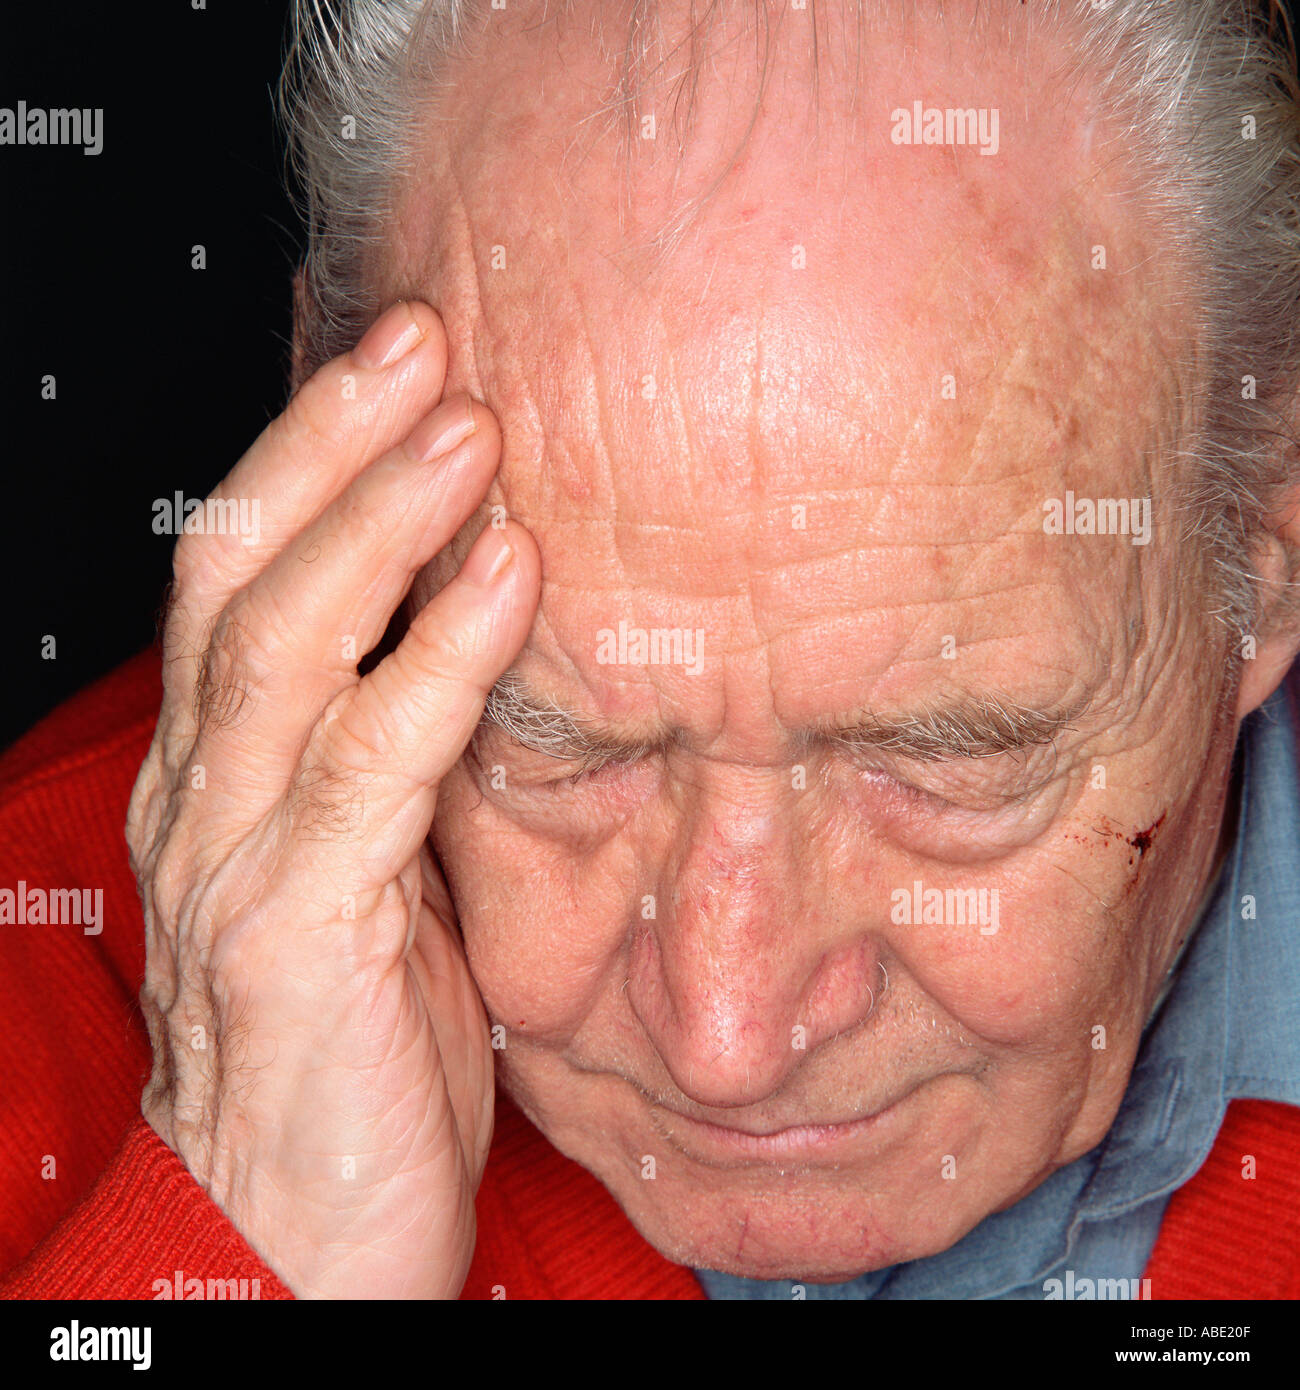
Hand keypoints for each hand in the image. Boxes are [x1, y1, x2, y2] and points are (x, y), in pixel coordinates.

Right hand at [126, 301, 538, 1297]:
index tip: (402, 376)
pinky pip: (372, 761)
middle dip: (328, 441)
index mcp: (229, 775)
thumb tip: (491, 653)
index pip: (247, 576)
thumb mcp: (384, 880)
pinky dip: (442, 657)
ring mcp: (237, 854)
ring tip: (467, 422)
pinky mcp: (296, 925)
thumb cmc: (355, 1054)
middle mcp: (209, 793)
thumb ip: (409, 766)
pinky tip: (508, 577)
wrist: (295, 1237)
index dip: (312, 461)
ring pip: (286, 638)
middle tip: (423, 339)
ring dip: (380, 515)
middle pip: (242, 570)